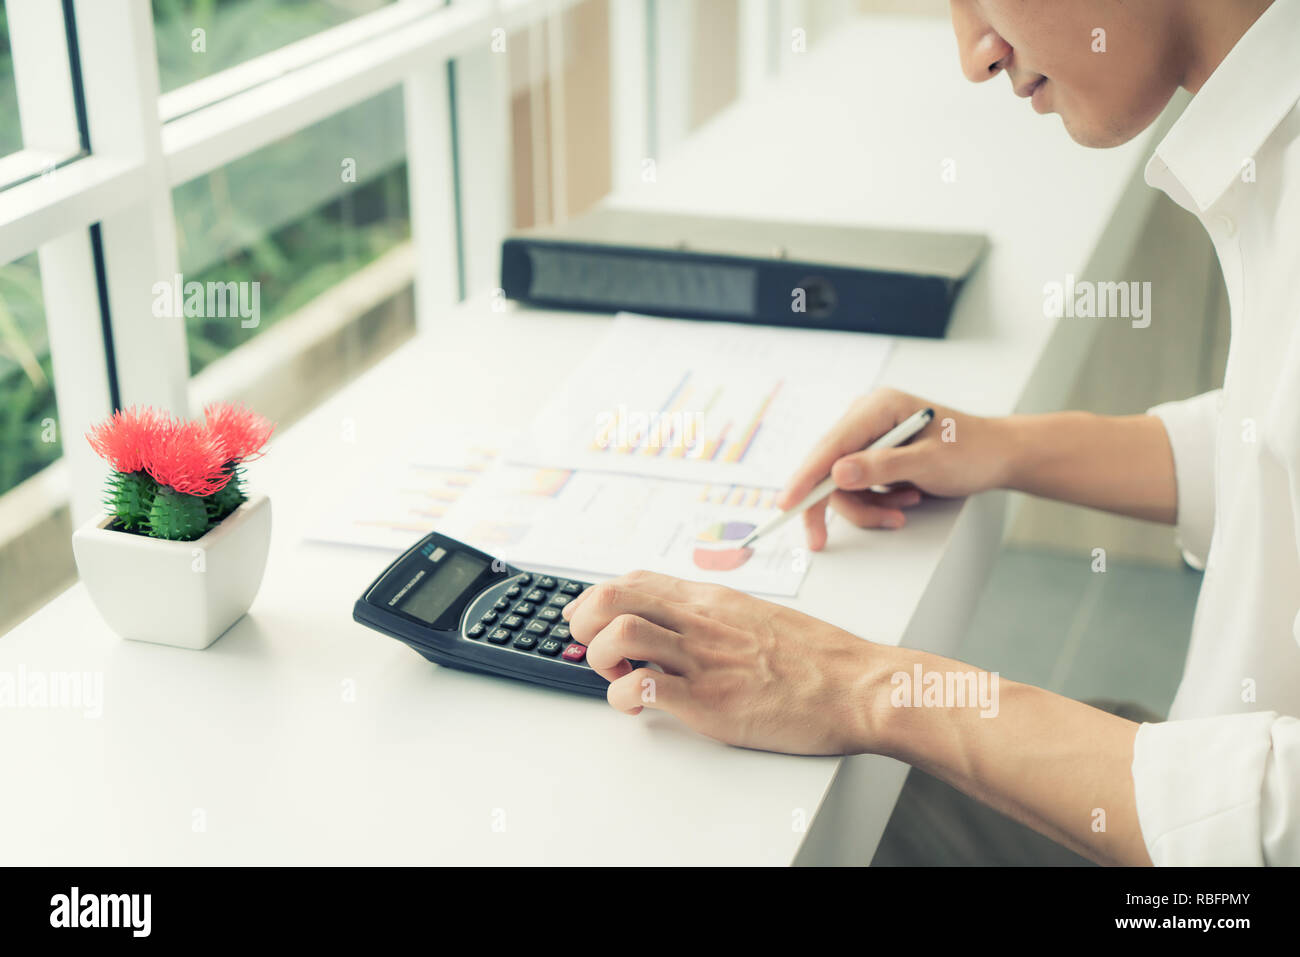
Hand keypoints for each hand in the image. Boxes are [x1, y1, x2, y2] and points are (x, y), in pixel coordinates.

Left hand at [562, 570, 894, 754]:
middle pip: (612, 595)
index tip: (589, 620)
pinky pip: (643, 686)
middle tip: (594, 649)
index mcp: (712, 599)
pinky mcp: (709, 700)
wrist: (860, 686)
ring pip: (619, 632)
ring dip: (601, 658)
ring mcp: (703, 658)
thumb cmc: (819, 660)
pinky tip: (638, 707)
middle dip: (584, 622)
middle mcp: (701, 620)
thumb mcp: (759, 620)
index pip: (635, 578)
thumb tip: (683, 630)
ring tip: (618, 678)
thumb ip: (717, 621)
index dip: (598, 598)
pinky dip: (623, 698)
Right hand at [776, 387, 1012, 549]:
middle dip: (836, 504)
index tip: (786, 504)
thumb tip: (838, 473)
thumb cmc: (972, 452)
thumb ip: (883, 467)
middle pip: (827, 467)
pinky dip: (877, 502)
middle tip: (817, 540)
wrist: (998, 456)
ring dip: (868, 506)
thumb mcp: (930, 462)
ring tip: (903, 510)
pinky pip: (858, 487)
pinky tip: (906, 500)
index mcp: (878, 407)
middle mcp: (867, 418)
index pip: (830, 445)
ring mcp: (869, 437)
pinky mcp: (874, 456)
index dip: (804, 477)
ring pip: (842, 484)